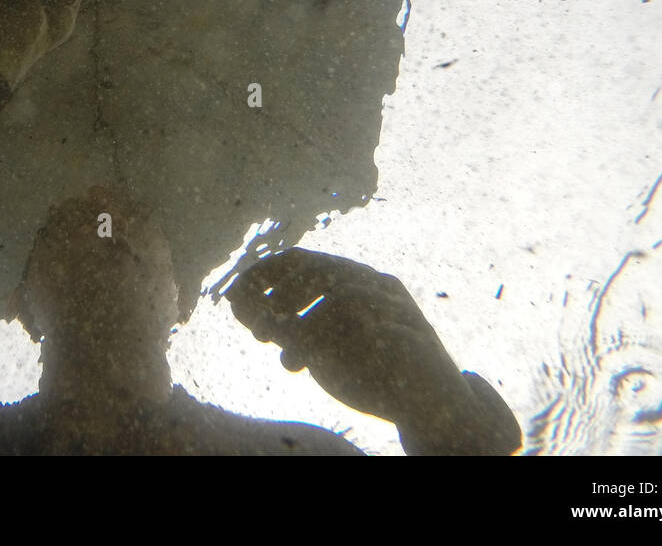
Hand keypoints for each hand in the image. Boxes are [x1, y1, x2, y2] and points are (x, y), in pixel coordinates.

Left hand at [227, 249, 470, 430]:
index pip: (300, 259)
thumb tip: (238, 305)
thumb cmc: (368, 369)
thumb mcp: (317, 346)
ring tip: (279, 352)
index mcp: (350, 280)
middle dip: (277, 297)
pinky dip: (329, 342)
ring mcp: (394, 307)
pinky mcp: (411, 336)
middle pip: (317, 269)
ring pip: (342, 295)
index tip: (233, 297)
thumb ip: (284, 325)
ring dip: (301, 321)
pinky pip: (369, 329)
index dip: (262, 274)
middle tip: (255, 331)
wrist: (428, 402)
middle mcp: (372, 284)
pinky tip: (300, 363)